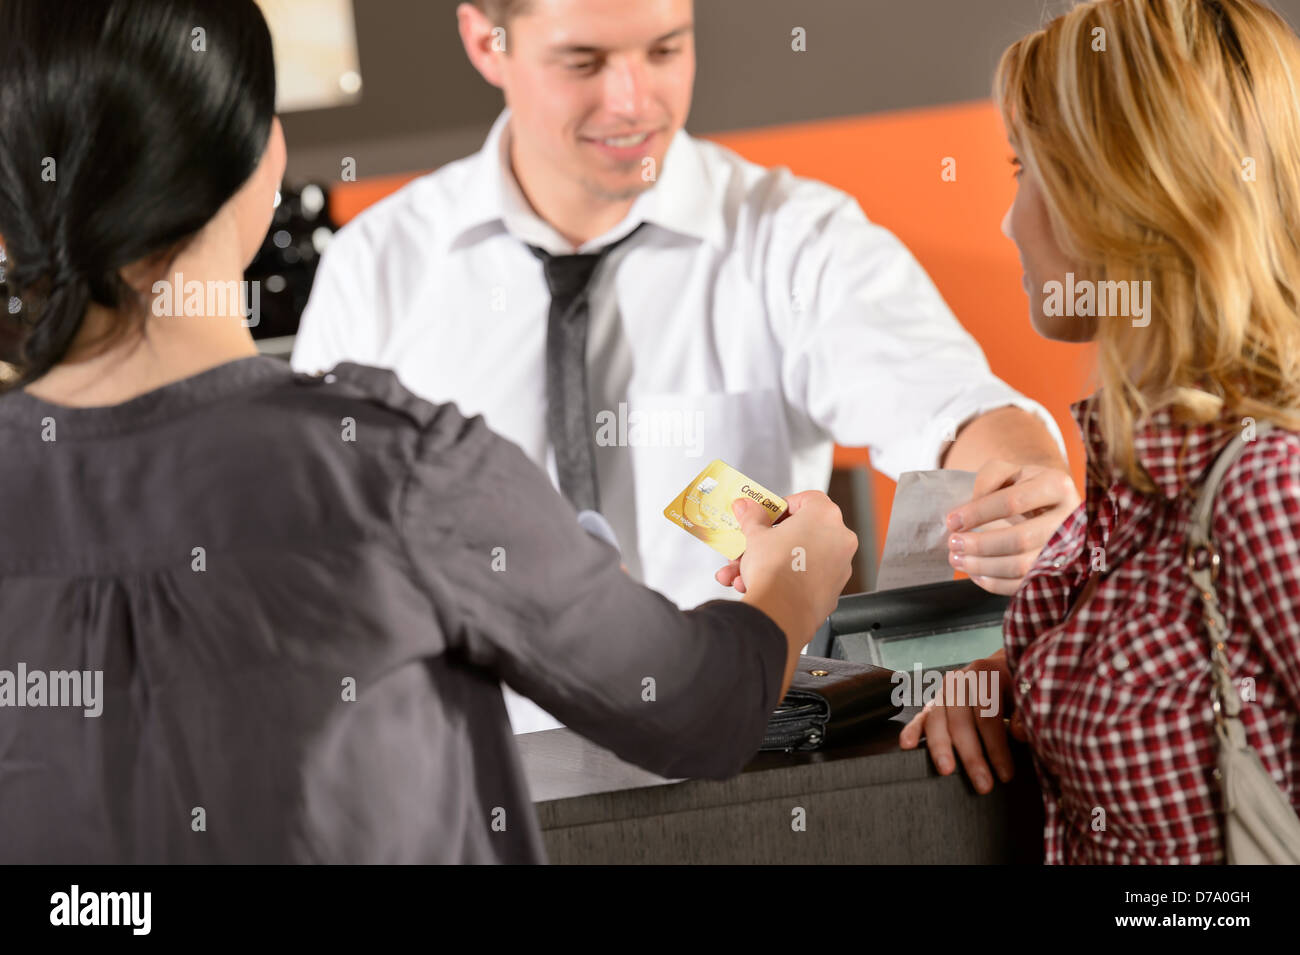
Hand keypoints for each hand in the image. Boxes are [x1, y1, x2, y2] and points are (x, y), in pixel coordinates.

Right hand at [716, 491, 856, 637]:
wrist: (781, 613)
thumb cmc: (775, 571)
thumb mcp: (755, 536)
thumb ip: (752, 517)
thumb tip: (747, 507)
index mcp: (825, 515)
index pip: (807, 499)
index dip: (783, 506)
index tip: (766, 516)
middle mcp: (840, 538)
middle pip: (801, 532)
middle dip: (770, 541)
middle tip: (752, 545)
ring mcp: (841, 565)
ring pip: (801, 557)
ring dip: (770, 563)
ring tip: (744, 574)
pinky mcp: (834, 590)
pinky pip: (807, 577)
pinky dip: (786, 579)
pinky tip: (760, 585)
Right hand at [898, 648, 1025, 792]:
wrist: (1000, 672)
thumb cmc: (1015, 690)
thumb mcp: (1025, 697)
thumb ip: (1025, 715)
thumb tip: (1019, 733)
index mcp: (985, 674)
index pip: (988, 715)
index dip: (996, 747)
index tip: (1006, 775)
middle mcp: (959, 681)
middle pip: (961, 721)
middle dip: (971, 756)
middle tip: (983, 785)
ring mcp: (943, 692)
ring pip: (937, 720)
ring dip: (941, 747)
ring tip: (946, 770)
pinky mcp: (932, 704)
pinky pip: (921, 718)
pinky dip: (913, 731)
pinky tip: (907, 745)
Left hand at [945, 460, 1079, 595]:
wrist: (1050, 506)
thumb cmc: (1023, 487)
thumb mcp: (1009, 471)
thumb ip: (989, 478)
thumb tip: (973, 504)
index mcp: (1056, 486)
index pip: (1012, 502)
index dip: (978, 513)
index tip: (952, 521)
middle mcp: (1069, 519)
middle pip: (1019, 539)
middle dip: (980, 544)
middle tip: (952, 543)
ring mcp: (1068, 549)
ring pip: (1022, 566)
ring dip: (982, 566)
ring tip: (957, 559)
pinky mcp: (1059, 572)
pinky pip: (1024, 585)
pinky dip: (994, 583)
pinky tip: (975, 573)